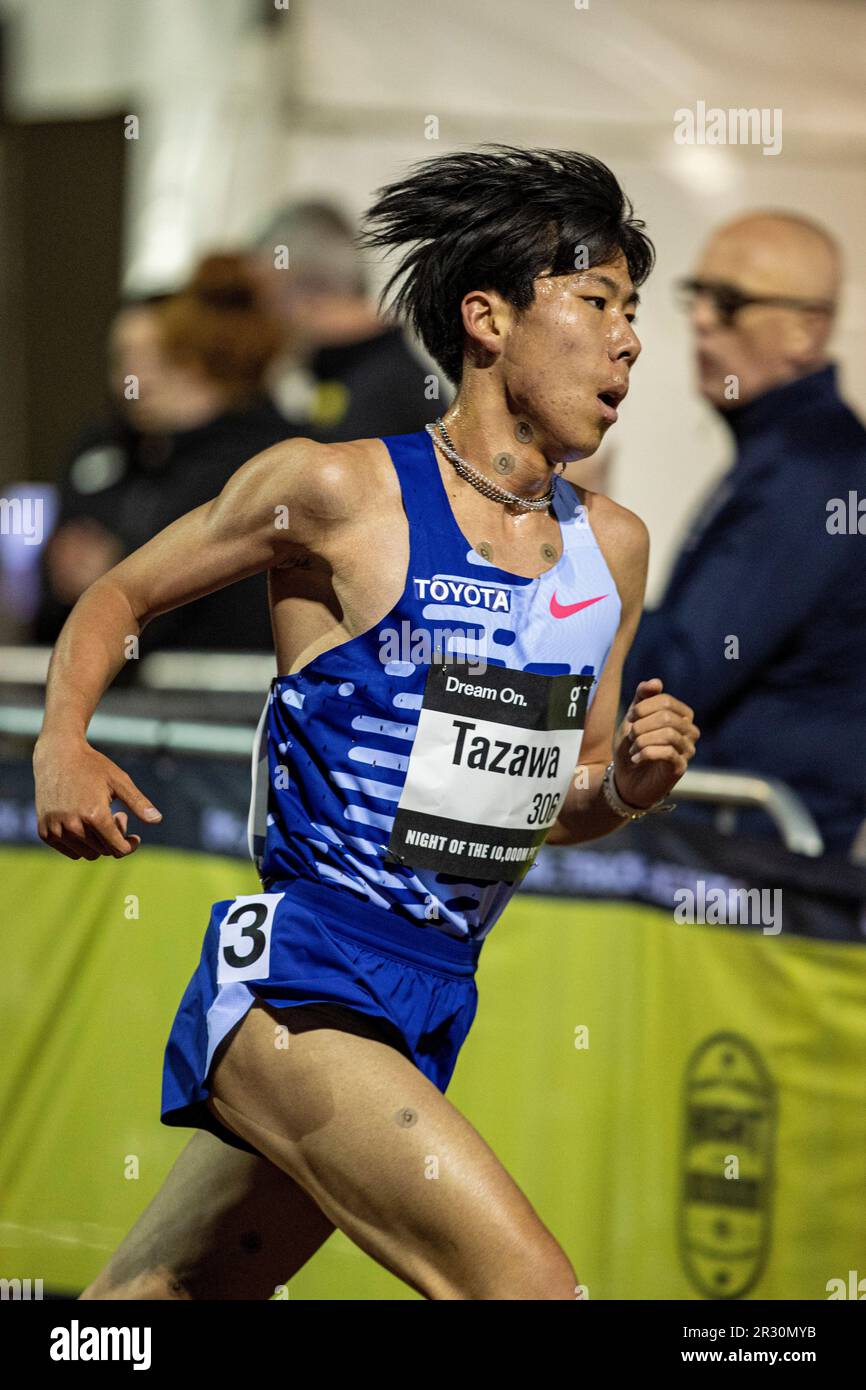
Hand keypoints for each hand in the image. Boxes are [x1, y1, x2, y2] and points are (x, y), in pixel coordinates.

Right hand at [33, 737, 161, 859]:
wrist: (57, 756)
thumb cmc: (92, 766)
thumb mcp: (119, 781)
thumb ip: (138, 803)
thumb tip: (157, 820)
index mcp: (94, 815)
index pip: (117, 848)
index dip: (130, 846)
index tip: (135, 838)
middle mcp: (73, 826)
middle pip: (103, 852)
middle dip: (115, 838)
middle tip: (118, 815)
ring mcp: (56, 830)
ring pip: (87, 854)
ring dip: (98, 841)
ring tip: (101, 817)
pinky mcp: (44, 832)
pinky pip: (70, 851)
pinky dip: (81, 842)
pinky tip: (84, 821)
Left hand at [612, 678, 699, 809]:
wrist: (627, 779)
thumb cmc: (633, 745)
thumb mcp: (633, 718)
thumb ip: (642, 697)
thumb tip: (656, 682)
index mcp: (681, 715)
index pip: (666, 701)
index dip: (643, 707)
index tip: (630, 718)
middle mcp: (690, 731)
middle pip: (667, 717)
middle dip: (642, 725)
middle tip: (631, 735)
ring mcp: (687, 750)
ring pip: (668, 734)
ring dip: (643, 739)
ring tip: (633, 747)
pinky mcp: (680, 767)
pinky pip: (667, 753)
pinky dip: (646, 753)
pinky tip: (636, 758)